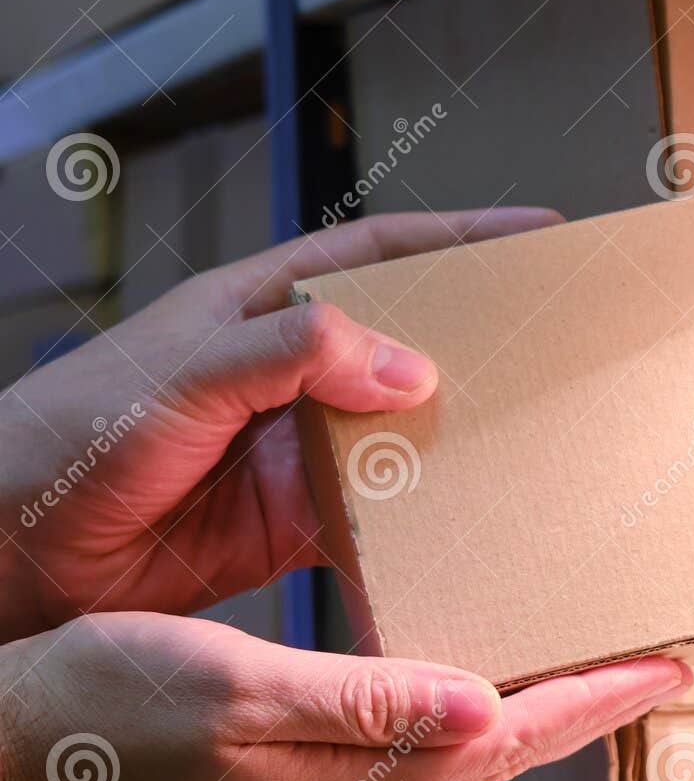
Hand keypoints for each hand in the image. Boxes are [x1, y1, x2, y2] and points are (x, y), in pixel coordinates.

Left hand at [0, 208, 558, 641]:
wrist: (10, 548)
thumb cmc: (65, 435)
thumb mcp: (181, 372)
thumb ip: (292, 356)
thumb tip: (408, 365)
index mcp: (260, 307)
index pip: (379, 255)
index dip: (460, 238)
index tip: (535, 233)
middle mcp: (286, 375)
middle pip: (405, 348)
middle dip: (478, 346)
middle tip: (552, 353)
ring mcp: (289, 451)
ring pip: (397, 438)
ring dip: (454, 446)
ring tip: (527, 448)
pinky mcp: (285, 524)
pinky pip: (370, 520)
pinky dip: (414, 529)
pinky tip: (459, 534)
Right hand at [0, 613, 691, 780]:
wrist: (10, 737)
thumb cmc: (99, 711)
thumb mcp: (229, 689)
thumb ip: (357, 703)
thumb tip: (478, 705)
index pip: (502, 741)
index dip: (591, 700)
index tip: (664, 661)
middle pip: (496, 747)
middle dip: (580, 701)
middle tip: (645, 653)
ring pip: (456, 739)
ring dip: (525, 699)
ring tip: (578, 652)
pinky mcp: (290, 762)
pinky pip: (406, 729)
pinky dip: (456, 692)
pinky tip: (458, 660)